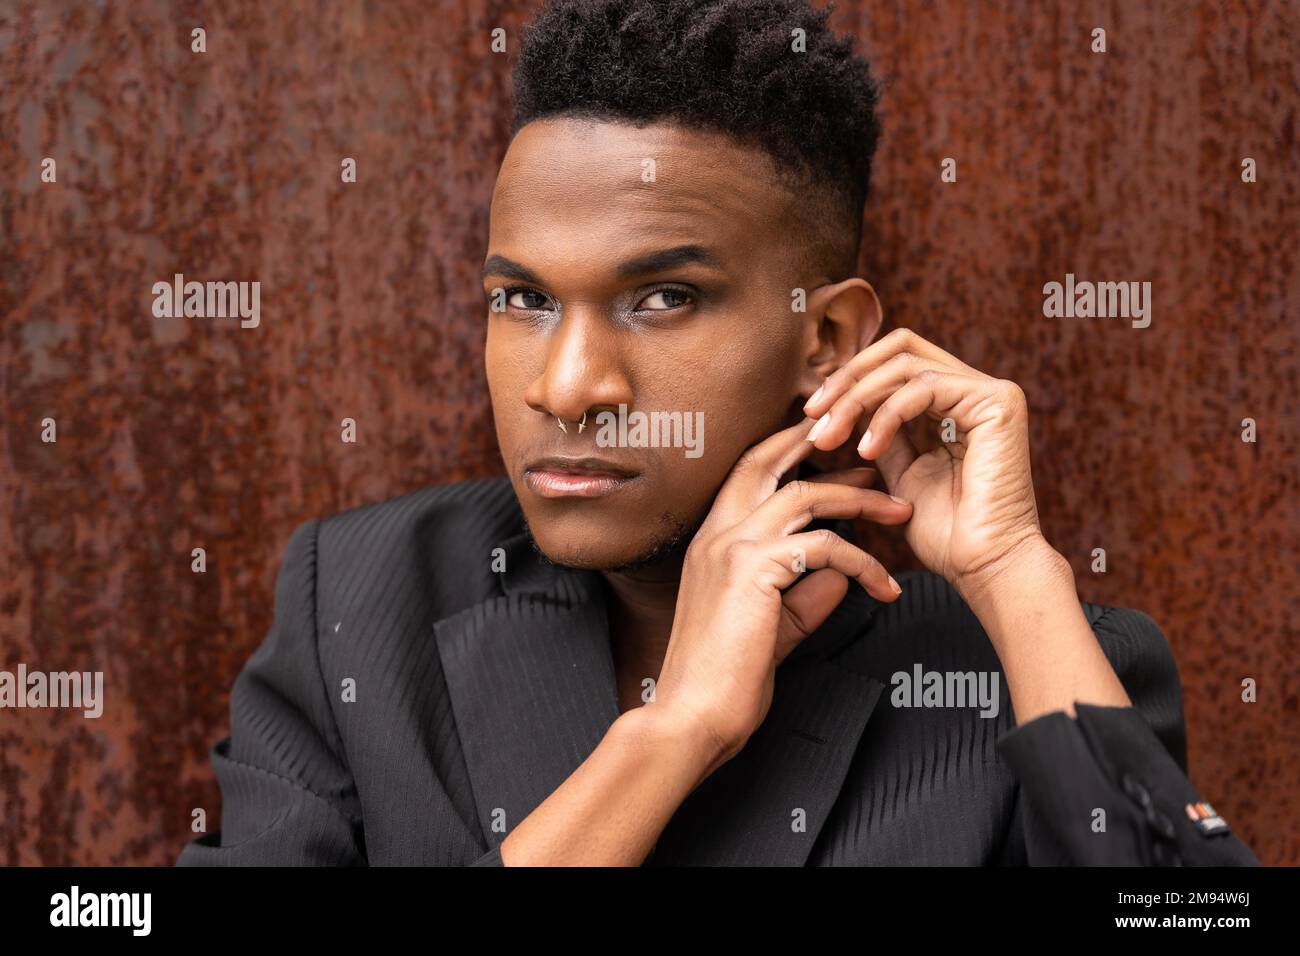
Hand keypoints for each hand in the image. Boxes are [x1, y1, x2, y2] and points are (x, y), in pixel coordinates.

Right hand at [650, 418, 912, 763]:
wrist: (694, 716)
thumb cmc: (726, 680)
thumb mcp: (774, 626)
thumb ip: (804, 595)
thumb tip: (842, 574)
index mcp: (712, 542)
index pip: (749, 474)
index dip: (790, 454)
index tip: (837, 458)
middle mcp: (716, 534)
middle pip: (767, 459)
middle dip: (819, 442)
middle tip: (870, 448)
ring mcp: (731, 547)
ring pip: (806, 495)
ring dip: (861, 500)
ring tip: (899, 513)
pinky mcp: (753, 570)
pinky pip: (826, 547)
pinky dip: (864, 563)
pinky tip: (885, 588)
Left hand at [801, 327, 1047, 602]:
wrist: (983, 568)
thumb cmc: (947, 535)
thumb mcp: (900, 473)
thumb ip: (882, 433)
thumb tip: (848, 404)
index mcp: (957, 402)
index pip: (896, 362)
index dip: (850, 379)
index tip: (811, 414)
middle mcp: (977, 389)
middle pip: (899, 348)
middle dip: (847, 378)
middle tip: (812, 415)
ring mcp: (992, 392)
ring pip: (905, 365)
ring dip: (856, 398)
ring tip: (830, 437)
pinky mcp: (999, 402)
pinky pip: (924, 387)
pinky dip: (886, 415)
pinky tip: (866, 449)